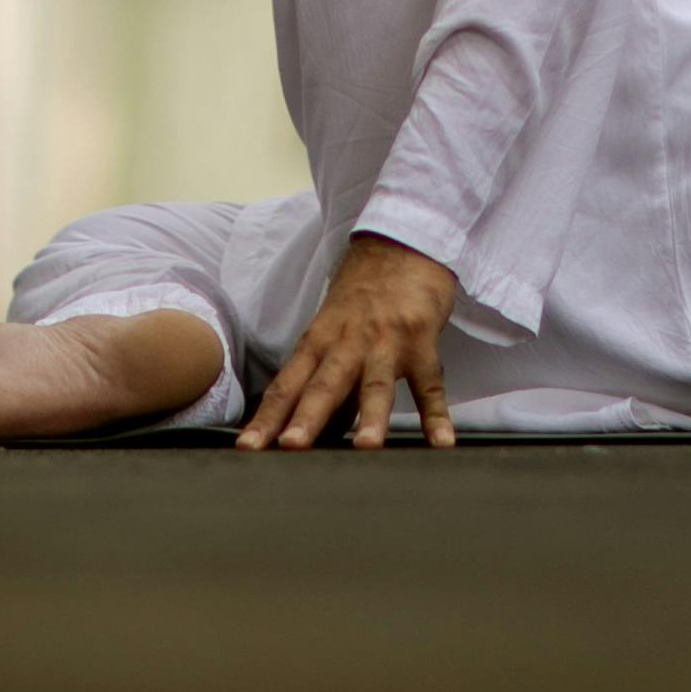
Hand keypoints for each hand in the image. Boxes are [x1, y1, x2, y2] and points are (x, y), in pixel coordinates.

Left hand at [238, 232, 459, 450]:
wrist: (401, 243)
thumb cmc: (362, 291)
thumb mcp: (333, 329)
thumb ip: (323, 377)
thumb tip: (308, 427)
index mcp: (319, 341)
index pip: (287, 385)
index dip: (267, 417)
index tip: (249, 447)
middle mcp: (347, 343)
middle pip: (323, 385)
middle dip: (306, 418)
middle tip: (290, 447)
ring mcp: (386, 341)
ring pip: (375, 384)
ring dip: (371, 417)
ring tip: (366, 448)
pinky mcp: (421, 340)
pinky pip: (430, 384)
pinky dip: (437, 415)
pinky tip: (441, 442)